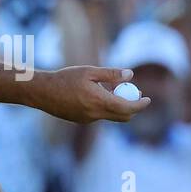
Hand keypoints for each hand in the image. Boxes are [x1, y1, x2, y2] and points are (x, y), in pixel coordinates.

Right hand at [33, 67, 150, 123]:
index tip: (147, 99)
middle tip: (136, 94)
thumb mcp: (89, 71)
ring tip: (115, 90)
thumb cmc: (65, 78)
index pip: (128, 108)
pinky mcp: (82, 120)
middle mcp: (95, 114)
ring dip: (119, 107)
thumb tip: (131, 74)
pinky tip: (98, 95)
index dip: (140, 105)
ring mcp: (88, 120)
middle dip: (133, 108)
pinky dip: (106, 108)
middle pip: (123, 117)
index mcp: (99, 101)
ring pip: (111, 117)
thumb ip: (111, 74)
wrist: (43, 92)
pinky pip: (100, 116)